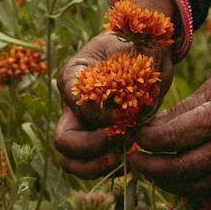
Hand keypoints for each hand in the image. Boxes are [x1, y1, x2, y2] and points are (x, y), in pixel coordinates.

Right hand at [53, 0, 179, 179]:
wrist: (147, 50)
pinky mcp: (98, 136)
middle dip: (91, 150)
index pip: (75, 104)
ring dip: (95, 166)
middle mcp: (72, 103)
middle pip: (64, 141)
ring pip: (71, 158)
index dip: (99, 116)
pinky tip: (131, 158)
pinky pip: (91, 162)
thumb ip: (126, 72)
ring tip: (122, 160)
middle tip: (119, 148)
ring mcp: (82, 122)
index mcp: (73, 76)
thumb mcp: (134, 47)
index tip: (124, 115)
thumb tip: (123, 109)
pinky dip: (107, 167)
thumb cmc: (139, 43)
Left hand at [126, 37, 210, 199]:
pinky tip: (183, 180)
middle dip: (152, 170)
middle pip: (181, 171)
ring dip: (171, 185)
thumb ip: (185, 110)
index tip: (135, 137)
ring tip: (155, 174)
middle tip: (134, 163)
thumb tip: (153, 129)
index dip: (147, 142)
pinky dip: (197, 189)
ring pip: (200, 187)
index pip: (172, 140)